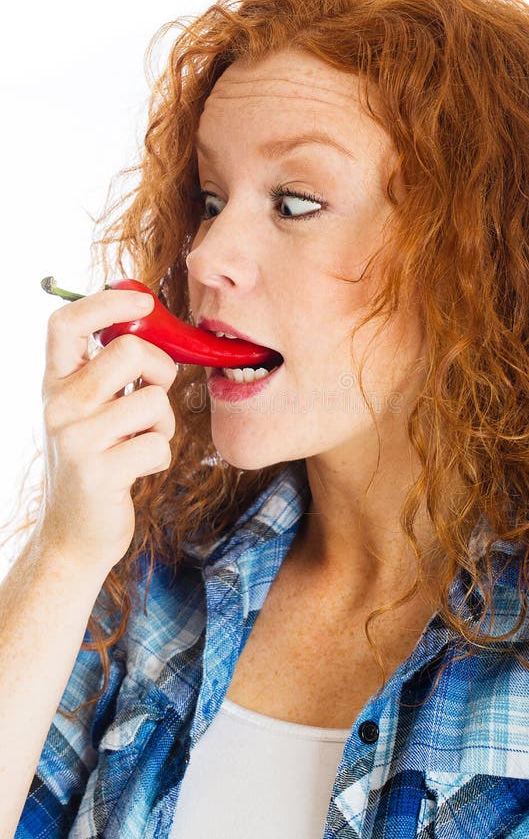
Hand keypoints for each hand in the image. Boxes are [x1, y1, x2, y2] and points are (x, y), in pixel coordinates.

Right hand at [36, 287, 176, 574]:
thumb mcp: (88, 413)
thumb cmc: (94, 464)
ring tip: (139, 443)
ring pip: (152, 401)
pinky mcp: (99, 473)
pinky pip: (158, 444)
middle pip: (128, 351)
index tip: (142, 301)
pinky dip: (159, 457)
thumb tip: (148, 324)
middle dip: (160, 368)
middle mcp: (58, 405)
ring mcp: (75, 439)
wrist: (71, 536)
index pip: (66, 323)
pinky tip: (136, 470)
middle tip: (155, 392)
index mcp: (55, 384)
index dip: (106, 303)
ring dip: (162, 424)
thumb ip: (107, 374)